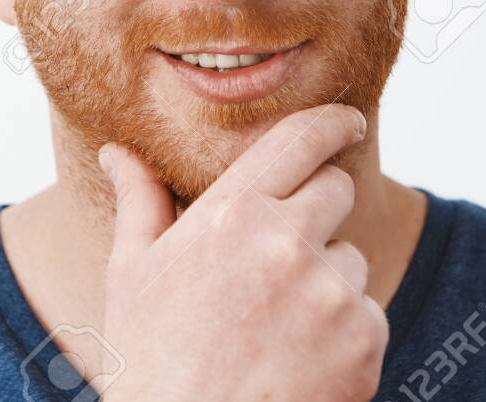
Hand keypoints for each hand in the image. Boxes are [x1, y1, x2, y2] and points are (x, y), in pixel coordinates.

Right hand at [98, 103, 385, 400]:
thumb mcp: (131, 275)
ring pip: (351, 258)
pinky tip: (296, 362)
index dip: (334, 122)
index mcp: (232, 215)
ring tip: (274, 328)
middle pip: (336, 189)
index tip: (349, 122)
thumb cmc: (151, 362)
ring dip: (326, 280)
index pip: (302, 138)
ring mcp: (331, 294)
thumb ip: (140, 201)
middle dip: (317, 210)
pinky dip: (344, 333)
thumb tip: (118, 150)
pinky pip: (368, 313)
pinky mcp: (364, 342)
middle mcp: (288, 243)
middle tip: (281, 257)